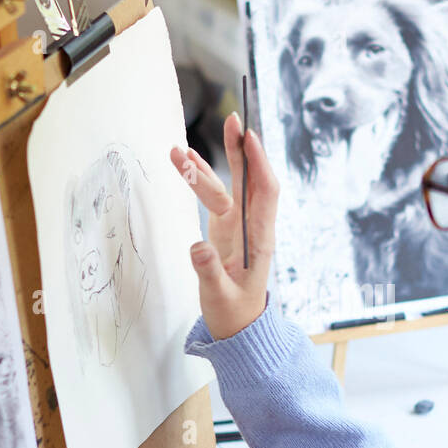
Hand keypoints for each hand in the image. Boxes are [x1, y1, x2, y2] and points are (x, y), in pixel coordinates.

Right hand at [169, 111, 278, 339]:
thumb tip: (197, 248)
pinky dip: (201, 180)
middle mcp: (252, 228)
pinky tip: (187, 162)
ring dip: (207, 166)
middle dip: (240, 150)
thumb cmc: (234, 315)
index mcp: (260, 240)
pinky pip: (215, 199)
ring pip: (226, 188)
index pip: (266, 194)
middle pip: (249, 181)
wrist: (238, 328)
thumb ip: (209, 273)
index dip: (260, 164)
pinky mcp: (223, 231)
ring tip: (181, 149)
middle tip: (232, 119)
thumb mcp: (221, 298)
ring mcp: (237, 227)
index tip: (250, 138)